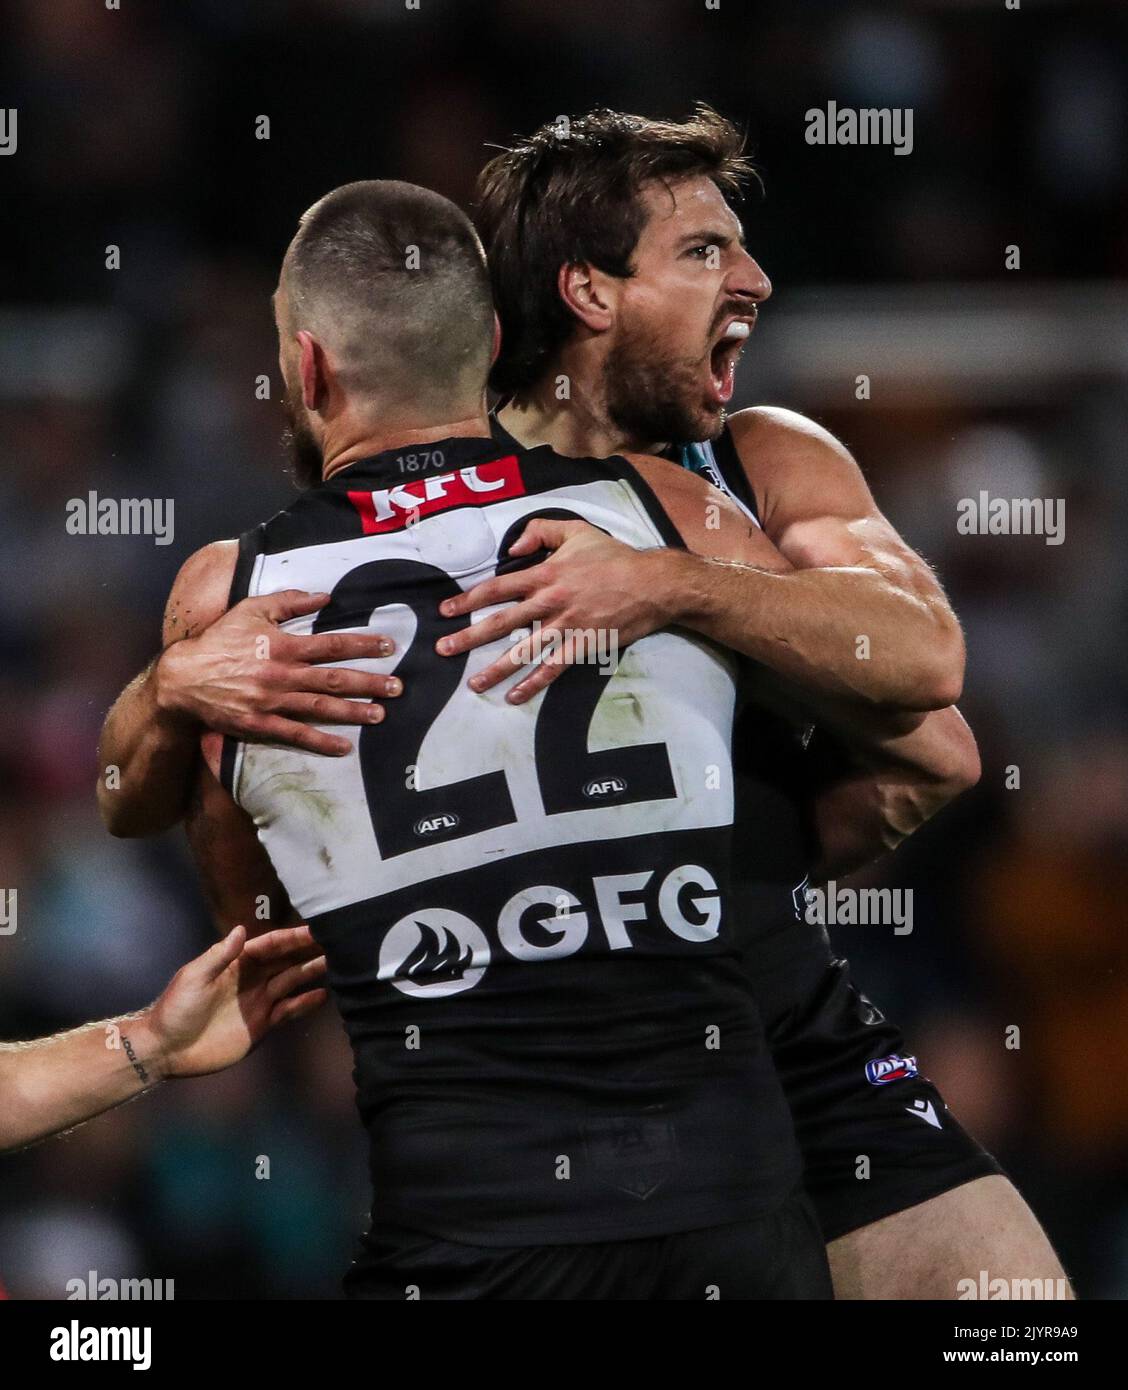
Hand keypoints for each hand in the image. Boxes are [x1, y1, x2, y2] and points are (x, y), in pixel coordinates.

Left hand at [142, 924, 328, 1079]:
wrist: (168, 1050)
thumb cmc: (177, 1009)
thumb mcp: (193, 978)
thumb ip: (218, 956)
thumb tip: (242, 930)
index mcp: (236, 963)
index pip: (270, 945)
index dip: (292, 937)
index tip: (316, 929)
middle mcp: (253, 978)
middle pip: (286, 960)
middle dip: (309, 949)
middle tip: (337, 940)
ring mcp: (260, 1001)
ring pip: (292, 981)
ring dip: (312, 971)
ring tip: (338, 963)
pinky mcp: (263, 1024)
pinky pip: (289, 1010)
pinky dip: (306, 1003)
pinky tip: (324, 995)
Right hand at [155, 590, 402, 755]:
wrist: (184, 677)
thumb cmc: (220, 640)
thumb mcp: (251, 610)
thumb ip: (289, 601)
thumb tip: (325, 595)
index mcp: (282, 644)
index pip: (332, 644)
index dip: (363, 644)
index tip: (389, 647)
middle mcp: (282, 674)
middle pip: (335, 678)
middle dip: (370, 682)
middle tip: (397, 687)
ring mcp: (272, 701)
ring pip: (322, 707)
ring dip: (354, 711)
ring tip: (381, 714)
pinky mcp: (261, 724)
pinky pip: (297, 735)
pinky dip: (321, 742)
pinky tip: (344, 747)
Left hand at [435, 518, 674, 701]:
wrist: (653, 584)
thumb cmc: (614, 557)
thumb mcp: (576, 531)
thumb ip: (540, 532)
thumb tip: (512, 547)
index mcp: (545, 575)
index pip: (497, 588)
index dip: (468, 600)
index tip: (446, 611)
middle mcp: (550, 602)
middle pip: (502, 623)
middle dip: (469, 637)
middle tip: (444, 650)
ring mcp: (566, 627)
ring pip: (524, 651)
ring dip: (496, 669)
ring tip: (474, 684)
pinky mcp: (584, 646)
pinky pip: (553, 669)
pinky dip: (533, 684)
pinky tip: (514, 697)